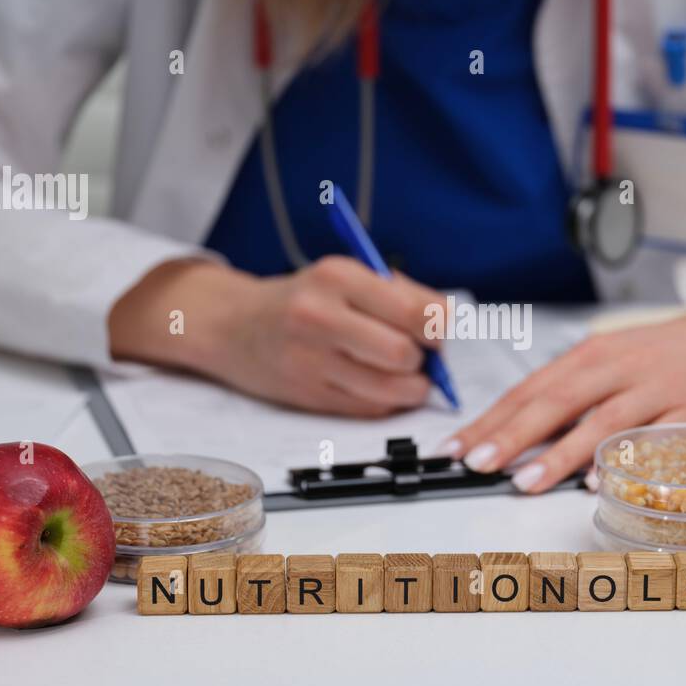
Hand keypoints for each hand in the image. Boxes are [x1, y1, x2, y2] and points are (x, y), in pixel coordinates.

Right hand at [109, 256, 445, 416]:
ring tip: (405, 374)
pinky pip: (370, 409)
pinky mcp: (308, 395)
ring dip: (411, 387)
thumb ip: (400, 295)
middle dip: (423, 359)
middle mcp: (320, 316)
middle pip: (403, 353)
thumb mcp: (346, 276)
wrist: (234, 326)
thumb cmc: (304, 298)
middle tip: (418, 354)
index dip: (440, 328)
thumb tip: (450, 327)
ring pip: (390, 389)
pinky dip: (387, 402)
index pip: (416, 311)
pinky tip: (378, 385)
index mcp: (337, 276)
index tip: (440, 332)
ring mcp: (310, 360)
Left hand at [443, 273, 685, 491]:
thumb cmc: (671, 354)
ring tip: (523, 482)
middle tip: (474, 463)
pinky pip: (656, 439)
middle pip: (556, 401)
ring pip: (601, 421)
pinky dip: (625, 459)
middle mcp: (619, 367)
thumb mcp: (614, 360)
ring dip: (559, 454)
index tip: (454, 448)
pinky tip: (598, 480)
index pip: (530, 388)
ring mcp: (659, 388)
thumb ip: (573, 393)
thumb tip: (518, 433)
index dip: (490, 419)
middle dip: (511, 435)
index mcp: (593, 354)